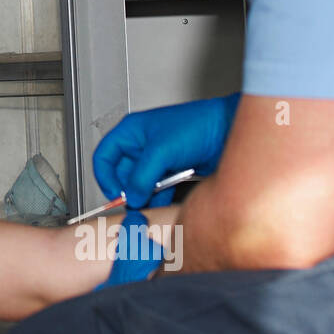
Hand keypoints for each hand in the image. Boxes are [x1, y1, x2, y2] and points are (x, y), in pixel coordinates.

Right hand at [93, 93, 240, 207]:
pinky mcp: (171, 170)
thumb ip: (141, 176)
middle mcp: (141, 145)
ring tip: (147, 207)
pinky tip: (161, 205)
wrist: (228, 131)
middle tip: (133, 205)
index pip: (104, 156)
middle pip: (121, 173)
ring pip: (139, 183)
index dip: (104, 176)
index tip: (114, 194)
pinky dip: (157, 198)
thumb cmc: (198, 125)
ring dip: (142, 196)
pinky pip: (156, 188)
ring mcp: (156, 158)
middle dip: (126, 190)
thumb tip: (130, 197)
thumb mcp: (162, 151)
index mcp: (131, 131)